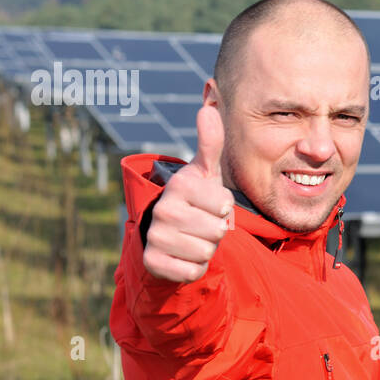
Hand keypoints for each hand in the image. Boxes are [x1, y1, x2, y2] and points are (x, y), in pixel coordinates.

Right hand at [142, 106, 233, 282]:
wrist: (165, 233)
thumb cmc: (193, 201)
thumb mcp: (204, 173)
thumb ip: (210, 143)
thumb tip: (208, 108)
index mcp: (179, 186)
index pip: (225, 205)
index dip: (224, 209)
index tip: (209, 206)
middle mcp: (164, 209)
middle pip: (217, 231)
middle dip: (215, 231)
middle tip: (201, 225)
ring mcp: (156, 236)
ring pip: (206, 252)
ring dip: (206, 249)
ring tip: (193, 238)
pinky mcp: (154, 262)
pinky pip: (192, 271)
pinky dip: (193, 267)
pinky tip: (182, 255)